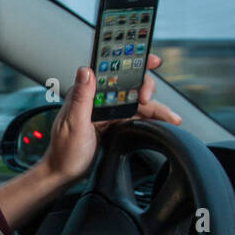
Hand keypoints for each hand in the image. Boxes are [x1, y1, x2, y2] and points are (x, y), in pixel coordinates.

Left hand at [39, 52, 182, 185]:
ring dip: (154, 108)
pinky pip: (135, 117)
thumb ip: (81, 97)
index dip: (131, 61)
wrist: (63, 175)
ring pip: (136, 103)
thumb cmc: (64, 152)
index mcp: (85, 93)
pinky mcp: (113, 123)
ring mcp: (106, 111)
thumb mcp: (73, 124)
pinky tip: (161, 123)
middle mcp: (97, 99)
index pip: (111, 70)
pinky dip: (150, 119)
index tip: (148, 59)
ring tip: (171, 117)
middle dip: (145, 88)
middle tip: (149, 99)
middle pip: (129, 85)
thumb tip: (86, 70)